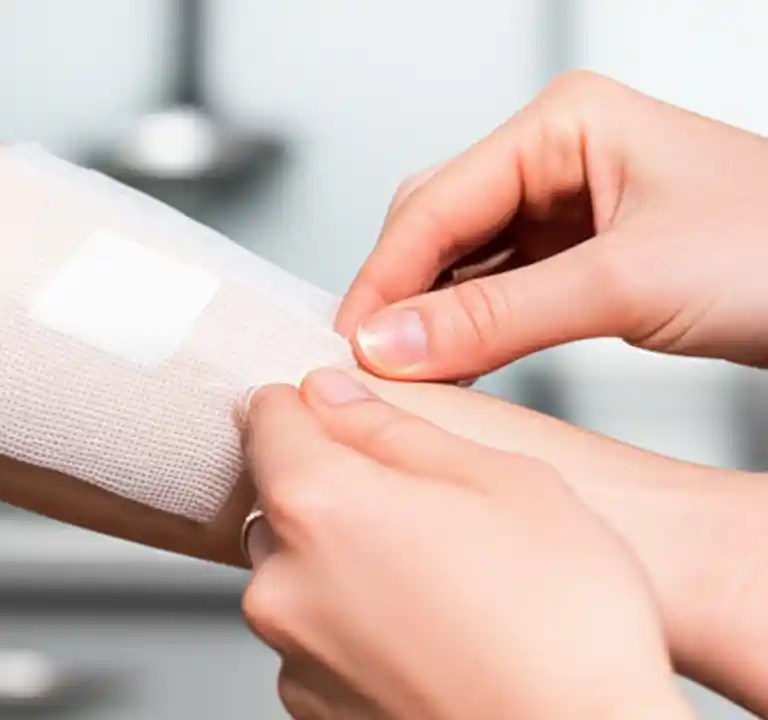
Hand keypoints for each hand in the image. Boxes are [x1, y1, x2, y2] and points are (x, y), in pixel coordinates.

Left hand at [241, 368, 691, 718]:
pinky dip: (354, 629)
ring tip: (439, 586)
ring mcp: (292, 655)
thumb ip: (396, 428)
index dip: (312, 406)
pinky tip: (428, 637)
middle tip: (423, 511)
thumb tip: (335, 395)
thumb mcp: (505, 481)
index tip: (346, 414)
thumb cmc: (563, 632)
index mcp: (319, 505)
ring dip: (344, 566)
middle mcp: (282, 582)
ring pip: (299, 574)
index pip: (268, 417)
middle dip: (335, 492)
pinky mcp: (310, 708)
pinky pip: (316, 640)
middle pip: (281, 501)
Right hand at [336, 71, 767, 379]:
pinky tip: (452, 363)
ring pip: (463, 262)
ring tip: (405, 372)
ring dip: (432, 317)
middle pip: (438, 225)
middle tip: (368, 364)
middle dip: (400, 295)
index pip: (436, 201)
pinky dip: (472, 329)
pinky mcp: (580, 253)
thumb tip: (391, 342)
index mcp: (563, 123)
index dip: (384, 277)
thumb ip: (497, 317)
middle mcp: (557, 156)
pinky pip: (499, 289)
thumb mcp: (626, 284)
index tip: (349, 344)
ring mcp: (568, 204)